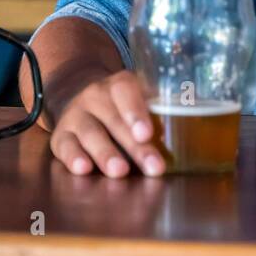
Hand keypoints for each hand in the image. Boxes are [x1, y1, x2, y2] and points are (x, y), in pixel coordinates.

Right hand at [49, 69, 165, 177]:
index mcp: (120, 85)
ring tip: (120, 171)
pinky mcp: (60, 135)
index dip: (136, 112)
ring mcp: (76, 115)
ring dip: (105, 153)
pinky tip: (83, 169)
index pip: (126, 92)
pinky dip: (73, 157)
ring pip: (90, 133)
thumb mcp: (142, 102)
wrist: (83, 100)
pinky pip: (65, 146)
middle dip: (134, 146)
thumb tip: (194, 145)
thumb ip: (160, 117)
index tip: (147, 133)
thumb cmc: (124, 108)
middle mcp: (95, 96)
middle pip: (114, 120)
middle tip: (152, 167)